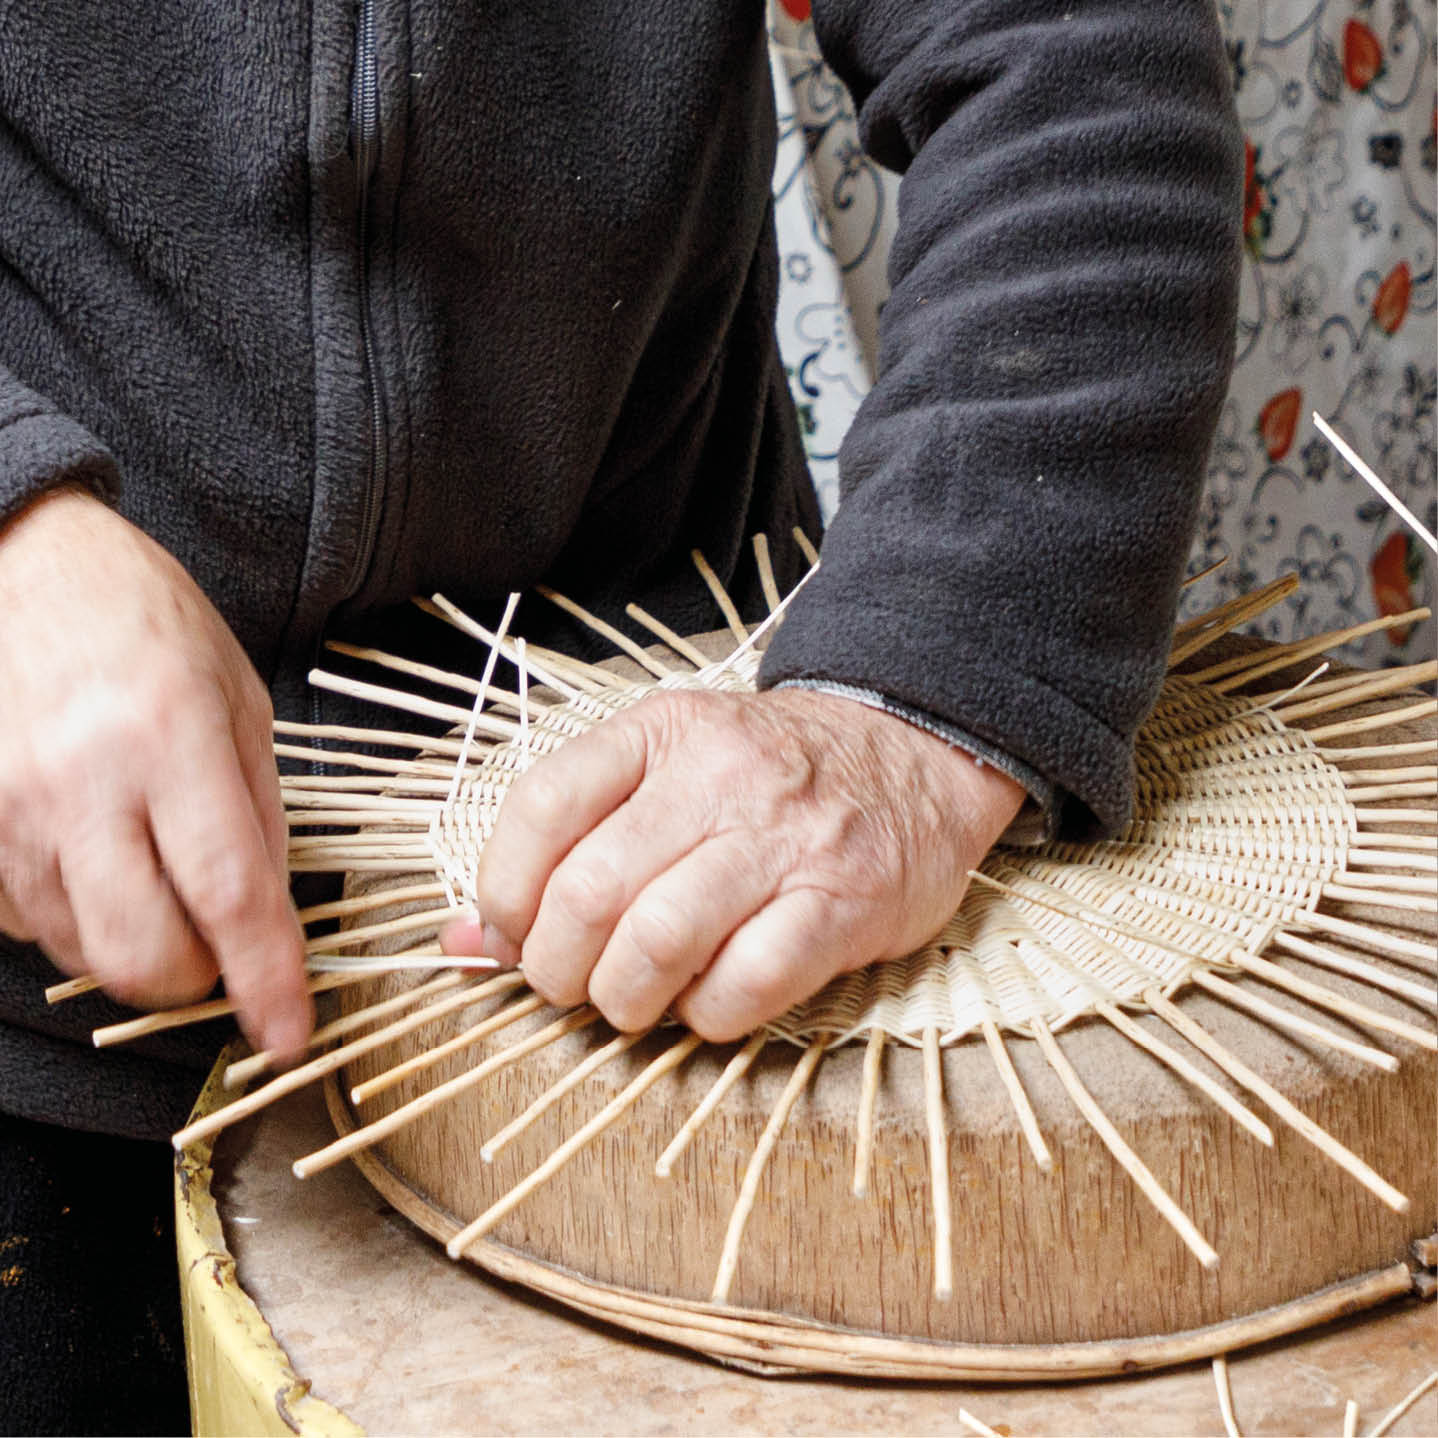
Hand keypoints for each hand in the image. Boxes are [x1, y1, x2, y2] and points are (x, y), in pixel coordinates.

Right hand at [0, 487, 309, 1056]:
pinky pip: (28, 924)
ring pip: (80, 953)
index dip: (265, 981)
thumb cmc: (148, 622)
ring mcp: (12, 811)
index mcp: (171, 741)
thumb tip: (274, 919)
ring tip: (156, 876)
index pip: (230, 898)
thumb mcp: (239, 699)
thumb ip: (261, 812)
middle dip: (194, 982)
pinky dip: (78, 919)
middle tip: (221, 946)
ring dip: (136, 946)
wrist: (23, 564)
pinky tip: (99, 858)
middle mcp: (83, 786)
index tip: (289, 1033)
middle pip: (140, 956)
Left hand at [441, 687, 1024, 1040]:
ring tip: (629, 1000)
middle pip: (590, 891)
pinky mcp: (842, 903)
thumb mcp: (665, 772)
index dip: (503, 890)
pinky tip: (706, 1002)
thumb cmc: (768, 775)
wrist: (913, 754)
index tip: (509, 931)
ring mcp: (784, 840)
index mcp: (661, 732)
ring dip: (623, 998)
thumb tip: (462, 942)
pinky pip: (744, 984)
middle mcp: (718, 776)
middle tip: (569, 983)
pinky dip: (705, 1015)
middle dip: (556, 967)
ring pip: (658, 942)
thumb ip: (567, 845)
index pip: (543, 805)